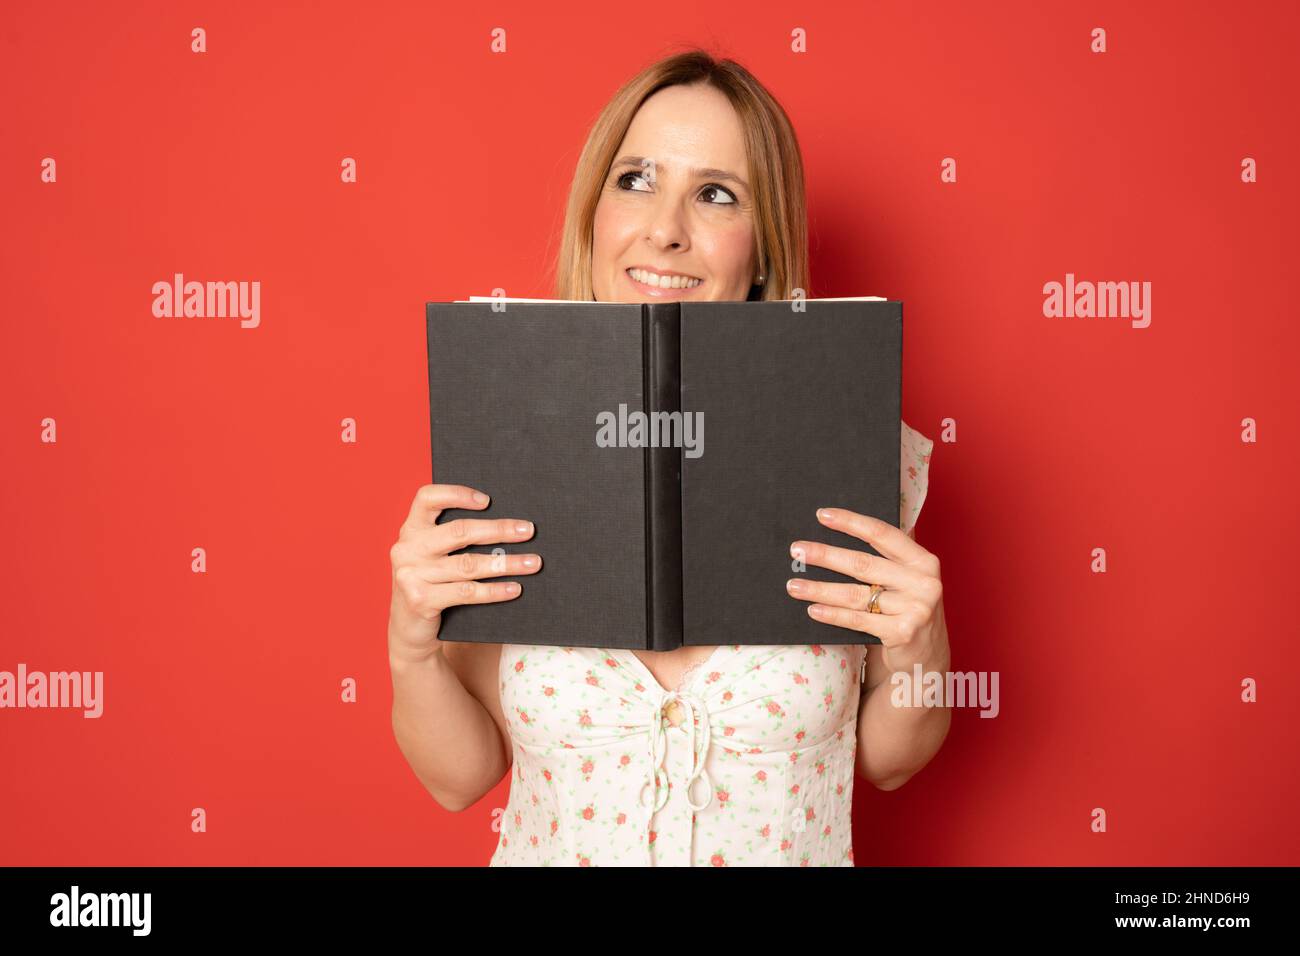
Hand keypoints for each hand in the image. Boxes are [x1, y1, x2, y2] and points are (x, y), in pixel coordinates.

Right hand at [388, 484, 540, 664]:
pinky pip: (467, 592)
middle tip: (528, 530)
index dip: (457, 494)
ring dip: (506, 563)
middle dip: (499, 530)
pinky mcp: (421, 600)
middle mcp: (407, 548)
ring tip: (532, 562)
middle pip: (459, 531)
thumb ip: (452, 539)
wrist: (408, 629)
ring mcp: (411, 574)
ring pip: (469, 564)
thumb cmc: (431, 584)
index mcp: (411, 529)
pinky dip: (495, 590)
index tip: (488, 500)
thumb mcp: (432, 556)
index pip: (427, 498)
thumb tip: (507, 527)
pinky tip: (515, 588)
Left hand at [786, 507, 946, 672]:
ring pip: (856, 594)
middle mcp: (923, 582)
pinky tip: (812, 609)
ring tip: (794, 585)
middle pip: (863, 564)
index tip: (822, 515)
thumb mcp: (908, 581)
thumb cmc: (908, 611)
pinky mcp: (903, 633)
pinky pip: (858, 619)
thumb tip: (841, 533)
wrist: (927, 659)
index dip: (851, 522)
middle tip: (797, 550)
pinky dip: (832, 614)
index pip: (882, 534)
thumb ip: (888, 559)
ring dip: (820, 589)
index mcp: (923, 561)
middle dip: (825, 555)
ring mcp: (916, 609)